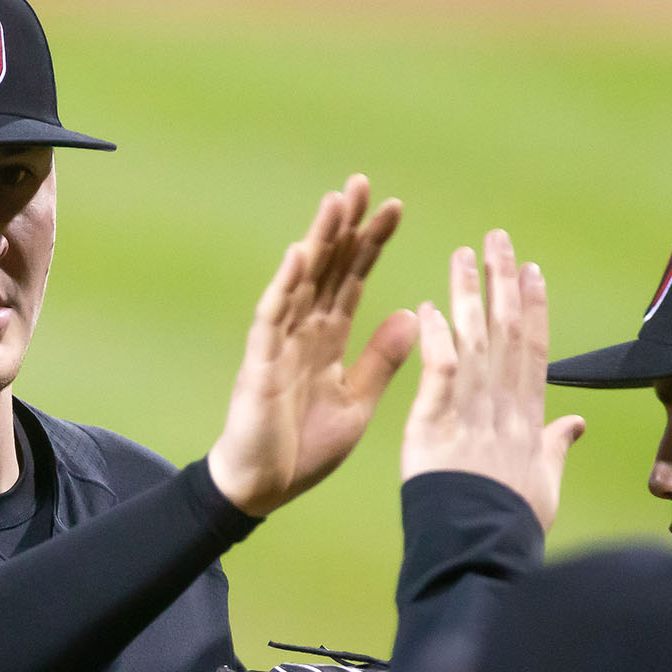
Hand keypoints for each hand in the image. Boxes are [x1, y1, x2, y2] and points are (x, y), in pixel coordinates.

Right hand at [207, 175, 416, 516]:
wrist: (263, 487)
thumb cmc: (304, 447)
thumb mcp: (357, 401)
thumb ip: (381, 359)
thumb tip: (412, 315)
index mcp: (327, 337)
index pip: (354, 278)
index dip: (372, 243)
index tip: (396, 207)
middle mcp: (302, 330)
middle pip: (327, 267)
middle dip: (345, 226)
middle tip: (363, 183)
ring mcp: (278, 343)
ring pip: (301, 281)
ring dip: (317, 241)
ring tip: (335, 202)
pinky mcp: (259, 363)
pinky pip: (272, 317)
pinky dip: (285, 284)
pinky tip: (299, 253)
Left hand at [401, 229, 584, 532]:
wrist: (483, 554)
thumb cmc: (511, 525)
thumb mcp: (543, 481)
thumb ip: (557, 445)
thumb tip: (577, 423)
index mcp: (527, 418)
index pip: (532, 350)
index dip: (533, 307)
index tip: (531, 270)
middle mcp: (503, 407)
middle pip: (507, 332)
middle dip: (502, 283)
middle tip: (496, 239)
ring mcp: (472, 415)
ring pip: (473, 342)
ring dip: (468, 295)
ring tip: (463, 254)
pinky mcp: (436, 426)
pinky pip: (439, 373)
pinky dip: (435, 339)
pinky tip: (428, 308)